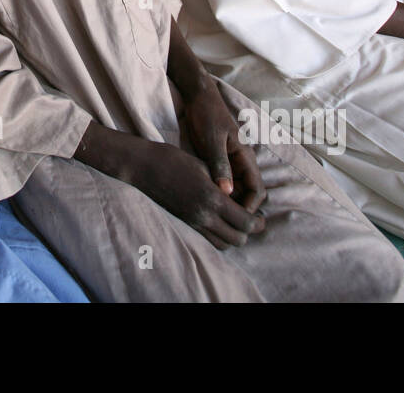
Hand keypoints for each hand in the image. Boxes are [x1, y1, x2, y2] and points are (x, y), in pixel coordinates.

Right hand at [128, 140, 264, 249]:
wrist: (142, 167)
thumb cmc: (173, 160)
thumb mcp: (203, 166)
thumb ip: (223, 185)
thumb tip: (239, 196)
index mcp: (212, 199)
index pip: (245, 222)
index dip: (257, 223)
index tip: (262, 217)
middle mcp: (203, 216)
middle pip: (236, 239)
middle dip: (248, 232)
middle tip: (252, 222)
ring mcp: (191, 222)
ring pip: (221, 244)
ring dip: (232, 237)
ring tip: (236, 224)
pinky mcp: (183, 223)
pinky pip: (207, 239)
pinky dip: (218, 236)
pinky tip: (218, 223)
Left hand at [182, 82, 265, 211]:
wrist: (198, 98)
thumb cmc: (206, 116)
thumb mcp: (211, 140)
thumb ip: (219, 164)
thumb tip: (227, 192)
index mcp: (245, 156)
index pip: (256, 190)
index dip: (249, 207)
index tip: (235, 218)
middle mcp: (241, 162)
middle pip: (248, 194)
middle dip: (241, 209)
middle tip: (224, 222)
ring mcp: (231, 162)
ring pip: (237, 190)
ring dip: (230, 203)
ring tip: (215, 216)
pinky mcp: (219, 161)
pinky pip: (225, 183)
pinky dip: (221, 194)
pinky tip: (208, 201)